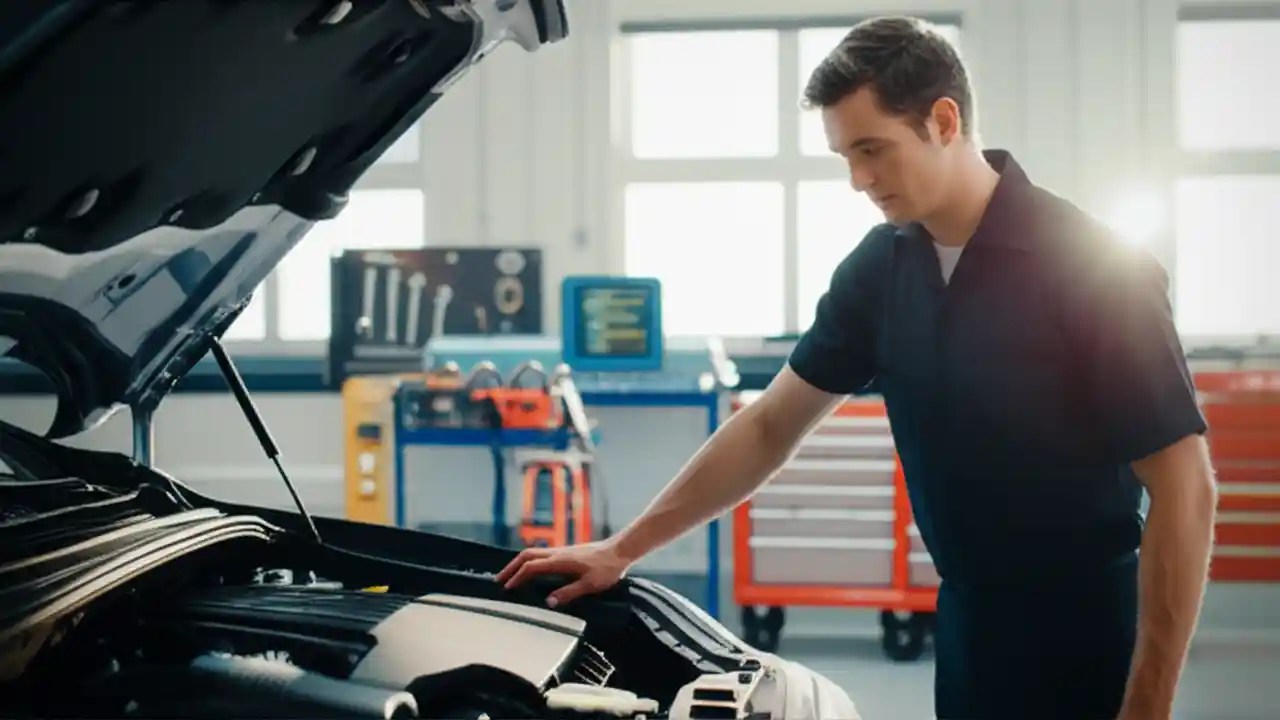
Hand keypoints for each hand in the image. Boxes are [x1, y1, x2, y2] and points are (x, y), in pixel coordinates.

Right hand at [494, 540, 631, 607]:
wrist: (620, 551)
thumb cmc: (607, 569)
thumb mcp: (590, 585)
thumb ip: (569, 593)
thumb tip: (548, 602)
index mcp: (560, 561)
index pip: (531, 567)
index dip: (517, 577)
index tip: (507, 588)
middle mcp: (557, 553)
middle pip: (527, 556)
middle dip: (511, 567)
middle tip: (499, 580)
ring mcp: (561, 551)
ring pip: (533, 553)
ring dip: (519, 563)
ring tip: (511, 575)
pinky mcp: (566, 552)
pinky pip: (542, 554)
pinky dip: (530, 561)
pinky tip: (531, 570)